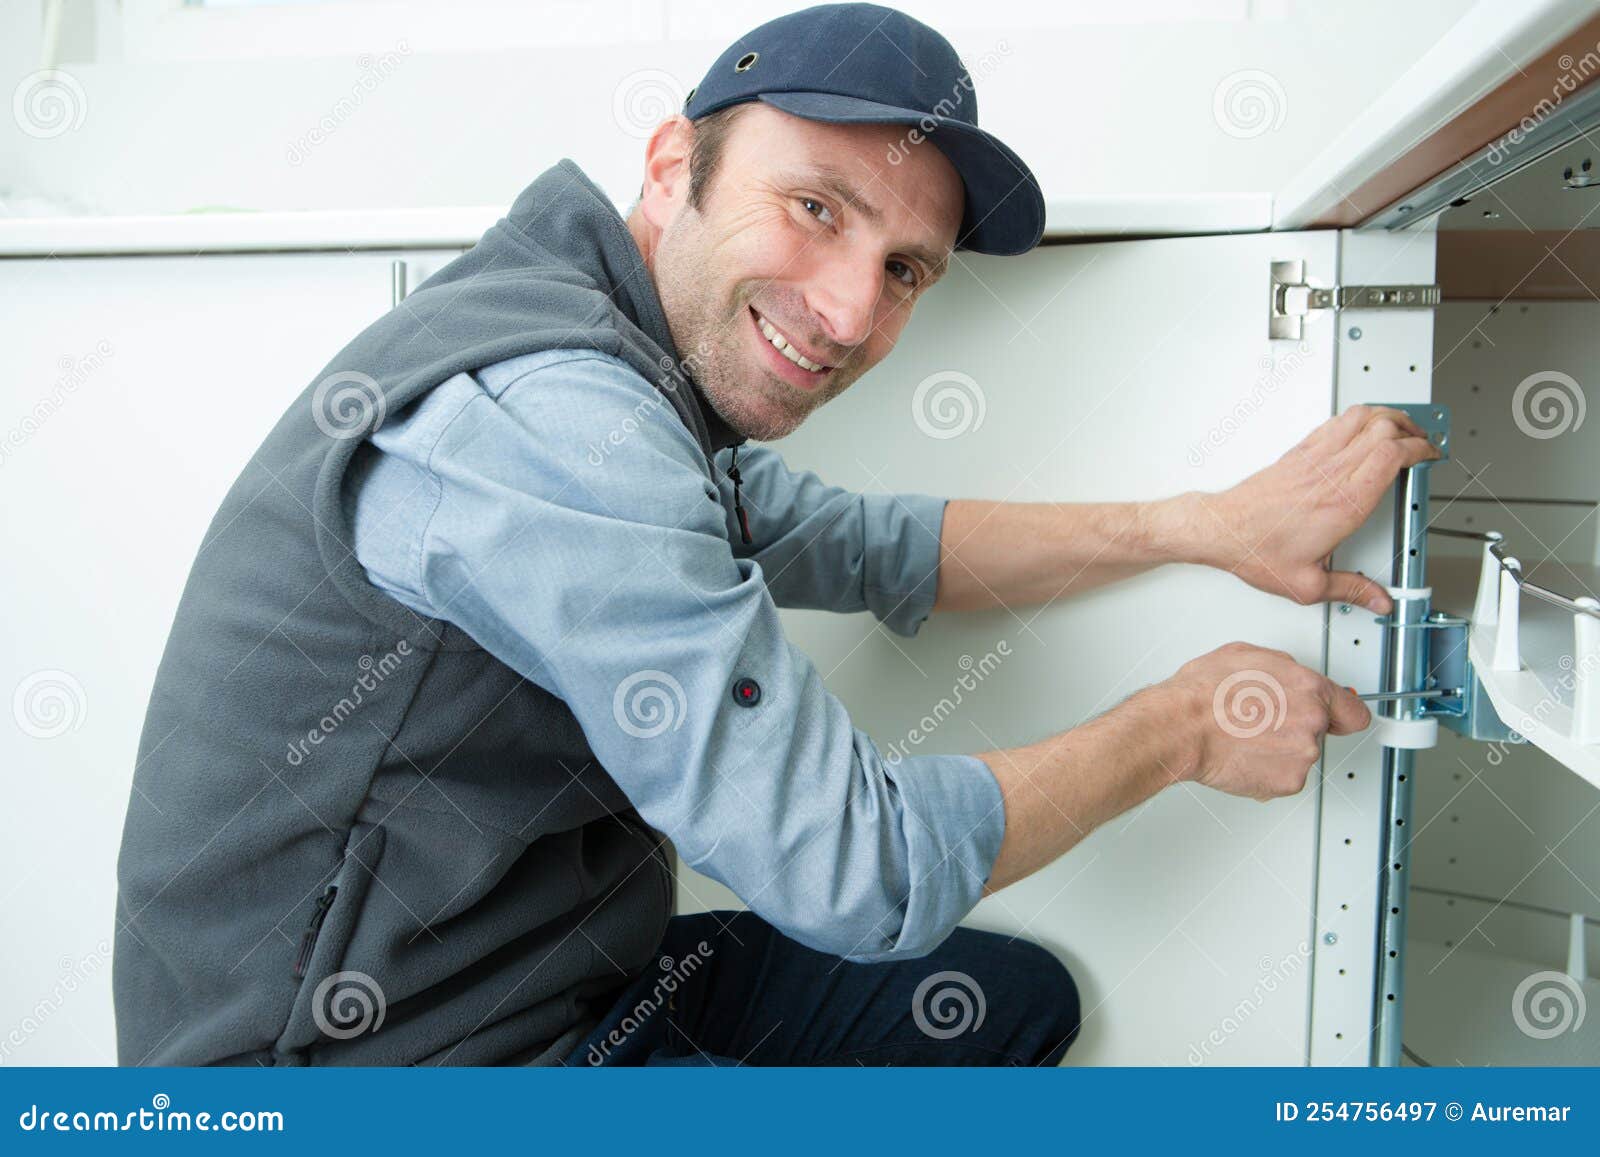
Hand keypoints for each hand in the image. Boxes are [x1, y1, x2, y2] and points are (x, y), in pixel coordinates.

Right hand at [1162, 642, 1370, 800]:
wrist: (1182, 726)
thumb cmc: (1204, 692)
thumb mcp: (1247, 655)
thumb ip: (1284, 669)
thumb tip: (1290, 677)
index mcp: (1310, 687)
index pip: (1353, 710)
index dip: (1343, 715)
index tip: (1341, 720)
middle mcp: (1314, 720)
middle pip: (1319, 732)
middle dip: (1294, 729)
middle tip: (1261, 724)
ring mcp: (1303, 753)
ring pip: (1299, 755)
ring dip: (1278, 751)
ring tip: (1244, 739)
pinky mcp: (1288, 782)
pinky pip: (1283, 778)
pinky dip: (1266, 772)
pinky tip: (1243, 756)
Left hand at [1171, 405, 1441, 613]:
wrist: (1221, 530)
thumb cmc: (1256, 550)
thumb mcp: (1308, 584)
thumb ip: (1351, 590)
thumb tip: (1378, 600)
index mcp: (1344, 502)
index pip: (1393, 455)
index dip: (1419, 450)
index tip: (1431, 456)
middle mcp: (1331, 474)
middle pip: (1383, 429)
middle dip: (1411, 429)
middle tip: (1423, 441)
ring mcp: (1314, 459)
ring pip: (1360, 417)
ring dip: (1387, 416)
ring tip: (1401, 426)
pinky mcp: (1298, 455)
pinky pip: (1335, 423)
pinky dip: (1357, 418)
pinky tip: (1362, 428)